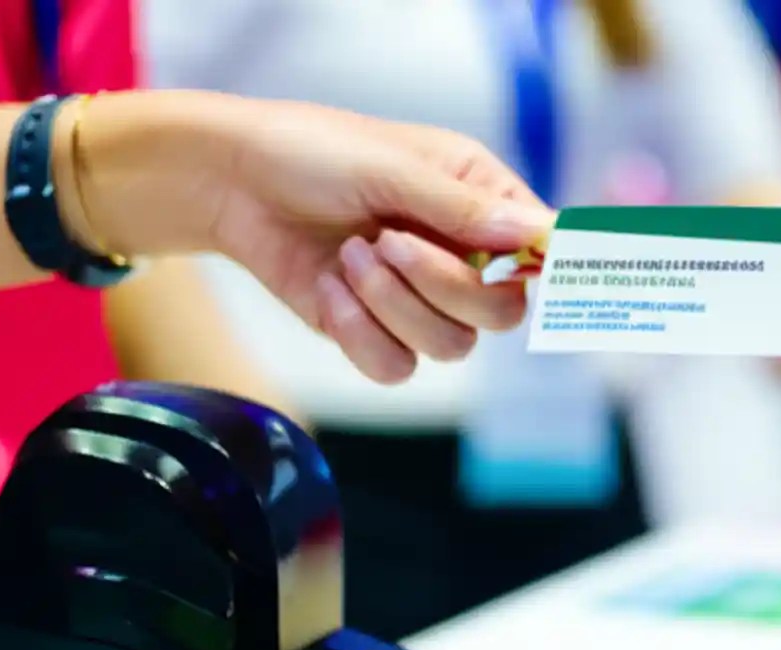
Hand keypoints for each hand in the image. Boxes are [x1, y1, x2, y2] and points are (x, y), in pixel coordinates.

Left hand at [74, 92, 553, 383]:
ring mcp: (420, 298)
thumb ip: (464, 209)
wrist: (231, 183)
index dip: (548, 270)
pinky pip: (397, 367)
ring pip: (451, 345)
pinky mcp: (375, 331)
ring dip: (394, 305)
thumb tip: (541, 234)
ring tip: (349, 256)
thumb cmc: (313, 151)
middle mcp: (461, 253)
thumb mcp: (392, 168)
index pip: (541, 248)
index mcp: (481, 199)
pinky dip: (362, 334)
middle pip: (501, 312)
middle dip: (444, 286)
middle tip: (389, 242)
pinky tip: (331, 291)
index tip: (527, 275)